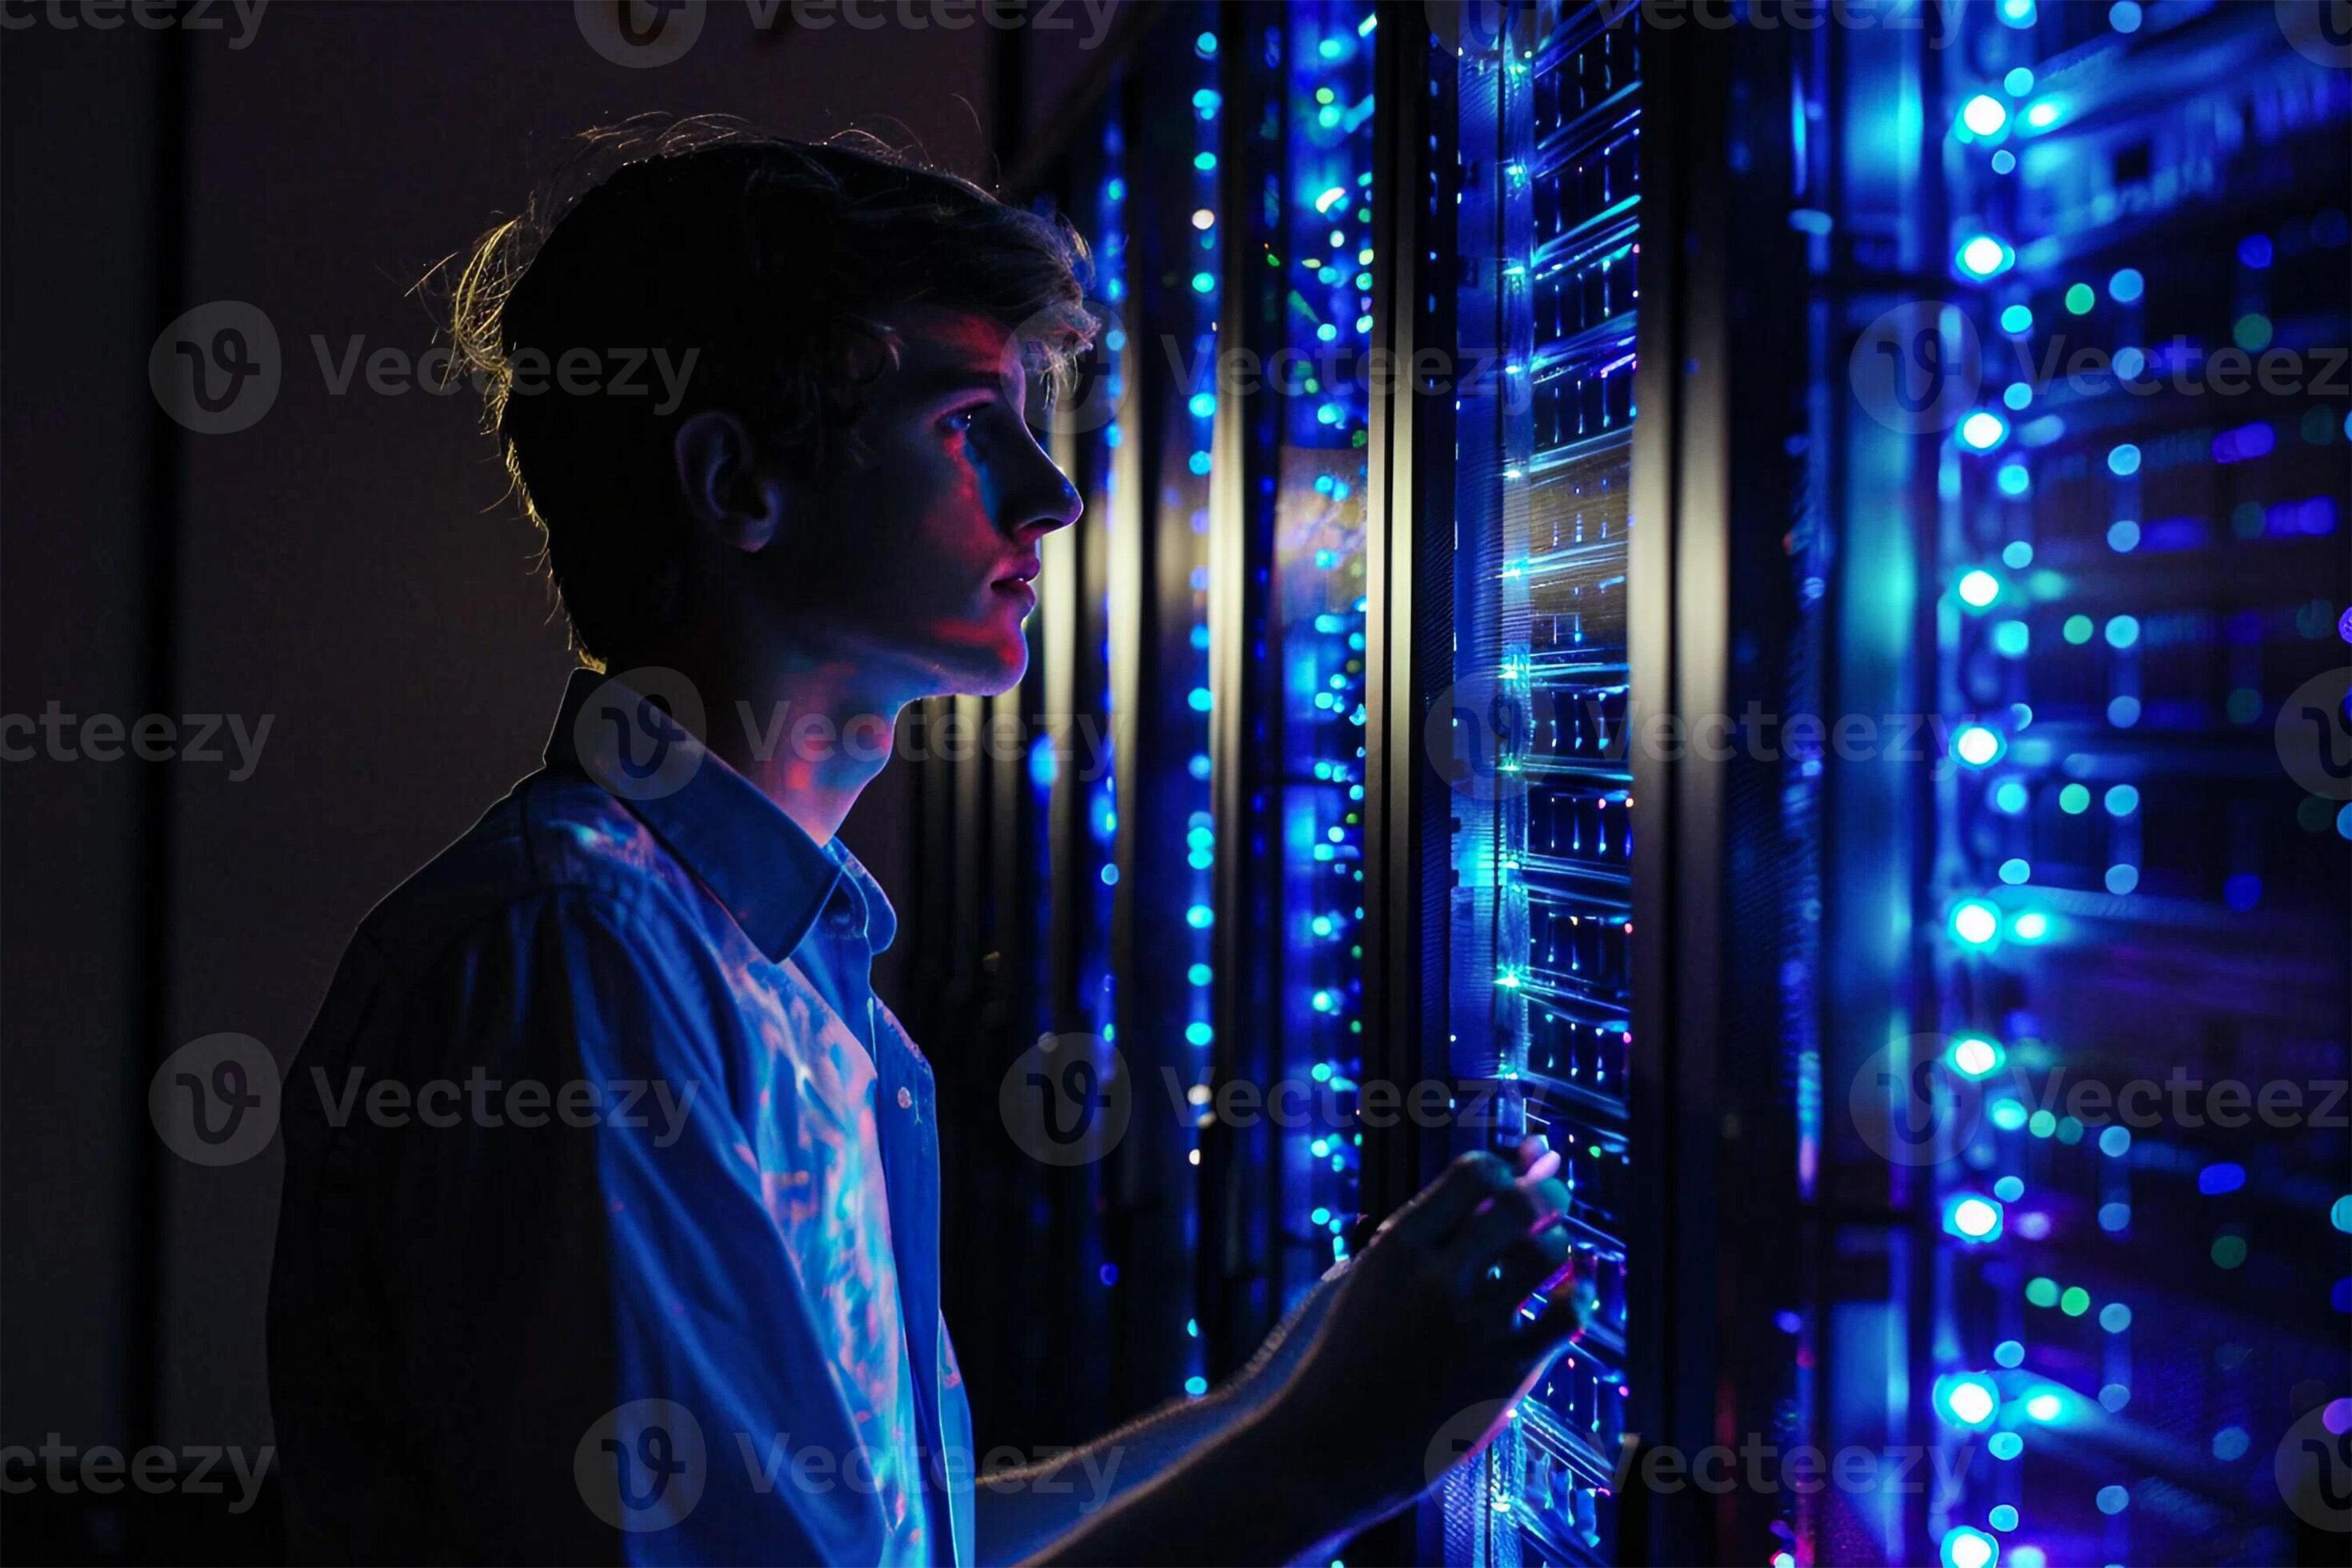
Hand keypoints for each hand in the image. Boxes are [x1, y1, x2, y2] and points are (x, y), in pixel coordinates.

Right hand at [1258, 1140, 1587, 1518]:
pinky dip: (1575, 1299)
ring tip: (1549, 1253)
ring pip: (1548, 1255)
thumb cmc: (1345, 1354)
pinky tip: (1563, 1299)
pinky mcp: (1503, 1376)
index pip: (1474, 1174)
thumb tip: (1501, 1169)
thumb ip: (1434, 1227)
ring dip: (1559, 1244)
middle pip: (1519, 1206)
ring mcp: (1473, 1329)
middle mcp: (1436, 1281)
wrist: (1323, 1448)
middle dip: (1546, 1195)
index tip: (1506, 1183)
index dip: (1502, 1170)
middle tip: (1550, 1201)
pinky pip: (1567, 1319)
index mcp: (1395, 1248)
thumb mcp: (1371, 1277)